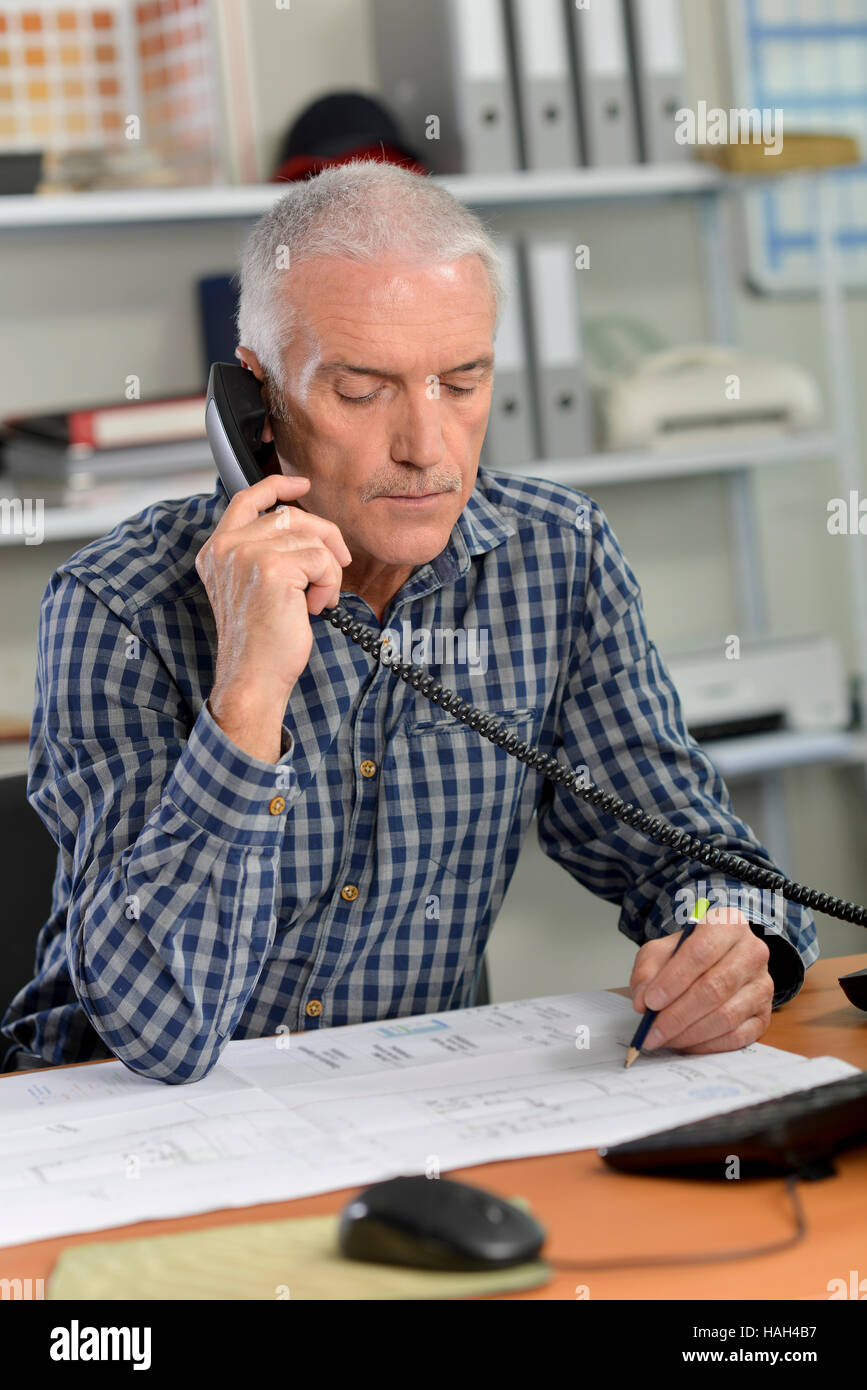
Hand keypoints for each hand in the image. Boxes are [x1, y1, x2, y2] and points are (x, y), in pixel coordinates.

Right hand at [195, 474, 351, 754]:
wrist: (253, 677)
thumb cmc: (259, 641)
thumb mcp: (252, 588)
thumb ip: (264, 553)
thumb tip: (306, 527)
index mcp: (216, 550)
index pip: (247, 499)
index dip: (278, 486)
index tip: (302, 485)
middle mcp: (226, 547)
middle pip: (291, 515)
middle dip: (324, 538)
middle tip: (336, 566)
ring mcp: (247, 554)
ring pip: (311, 538)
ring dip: (327, 570)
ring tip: (316, 600)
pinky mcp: (273, 568)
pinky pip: (322, 559)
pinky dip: (329, 584)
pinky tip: (315, 608)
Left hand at [629, 908, 772, 1054]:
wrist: (717, 962)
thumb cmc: (688, 954)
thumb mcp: (661, 951)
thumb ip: (647, 971)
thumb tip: (643, 1002)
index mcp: (728, 924)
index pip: (700, 952)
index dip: (673, 980)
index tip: (650, 1001)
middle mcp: (752, 952)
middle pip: (714, 988)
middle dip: (677, 1015)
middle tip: (651, 1032)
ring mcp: (763, 985)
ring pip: (726, 1016)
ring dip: (689, 1033)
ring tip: (664, 1039)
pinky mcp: (765, 1015)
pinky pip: (737, 1037)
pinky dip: (706, 1045)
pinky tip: (685, 1044)